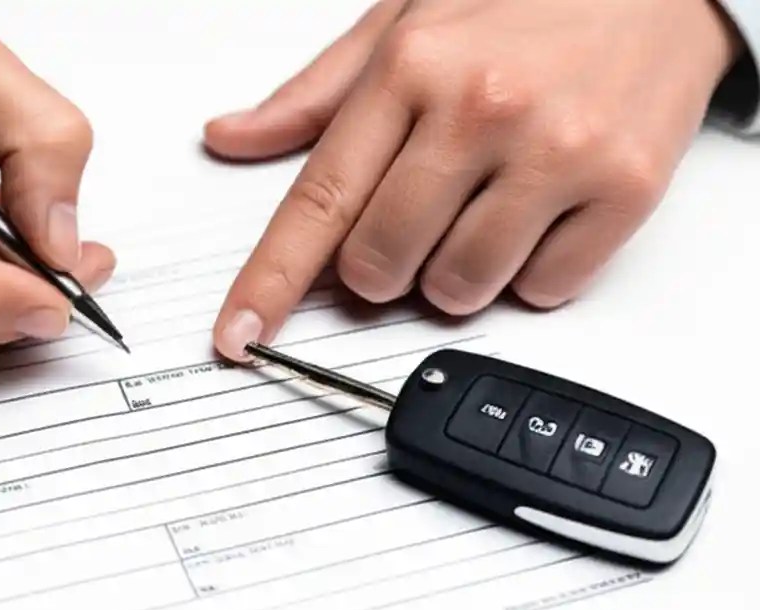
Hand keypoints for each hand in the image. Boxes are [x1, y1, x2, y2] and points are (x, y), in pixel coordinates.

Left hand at [206, 0, 742, 360]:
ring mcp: (555, 152)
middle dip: (381, 266)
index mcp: (412, 67)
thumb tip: (231, 139)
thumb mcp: (405, 21)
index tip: (240, 332)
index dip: (272, 280)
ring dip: (455, 274)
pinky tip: (539, 212)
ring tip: (483, 207)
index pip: (319, 199)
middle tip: (413, 218)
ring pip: (458, 289)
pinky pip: (542, 291)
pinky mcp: (624, 189)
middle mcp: (480, 110)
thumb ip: (315, 96)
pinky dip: (529, 273)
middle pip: (381, 264)